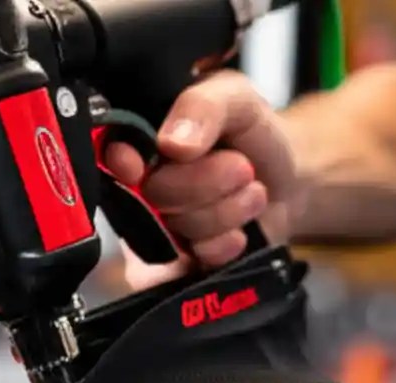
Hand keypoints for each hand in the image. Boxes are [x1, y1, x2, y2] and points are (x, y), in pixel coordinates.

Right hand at [103, 70, 304, 288]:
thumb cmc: (252, 134)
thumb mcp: (236, 97)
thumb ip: (203, 106)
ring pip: (171, 230)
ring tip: (249, 192)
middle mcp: (136, 182)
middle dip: (206, 182)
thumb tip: (172, 143)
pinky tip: (237, 233)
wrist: (289, 183)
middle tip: (241, 169)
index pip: (107, 149)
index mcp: (139, 133)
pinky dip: (217, 250)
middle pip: (150, 194)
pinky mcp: (167, 265)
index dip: (123, 161)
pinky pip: (172, 271)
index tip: (142, 165)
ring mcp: (151, 225)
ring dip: (225, 211)